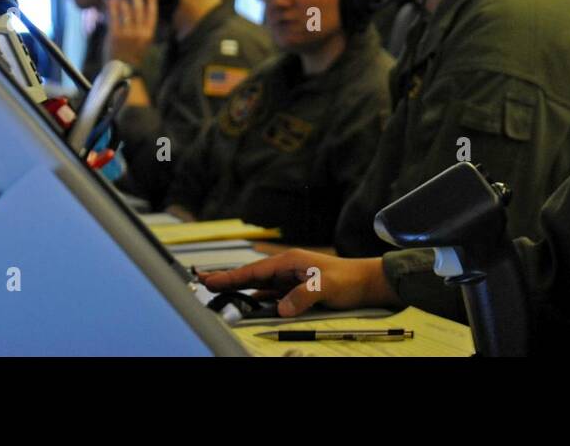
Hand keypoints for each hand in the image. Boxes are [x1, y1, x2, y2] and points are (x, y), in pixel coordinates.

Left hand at [105, 0, 157, 67]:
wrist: (121, 71)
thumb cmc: (132, 56)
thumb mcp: (143, 43)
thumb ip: (142, 29)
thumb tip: (140, 11)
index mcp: (148, 35)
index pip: (152, 14)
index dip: (152, 2)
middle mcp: (139, 33)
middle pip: (139, 10)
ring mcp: (127, 34)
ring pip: (126, 13)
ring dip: (124, 2)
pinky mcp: (114, 35)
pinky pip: (114, 18)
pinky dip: (112, 7)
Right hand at [197, 250, 396, 317]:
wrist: (366, 283)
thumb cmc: (348, 279)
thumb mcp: (325, 287)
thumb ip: (302, 296)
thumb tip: (280, 308)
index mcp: (289, 261)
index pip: (253, 270)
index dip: (230, 276)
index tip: (209, 279)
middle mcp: (287, 268)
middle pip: (251, 276)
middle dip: (227, 279)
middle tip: (203, 282)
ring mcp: (290, 279)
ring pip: (258, 286)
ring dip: (240, 290)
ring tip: (218, 293)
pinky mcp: (296, 291)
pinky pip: (270, 295)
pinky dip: (256, 300)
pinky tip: (247, 305)